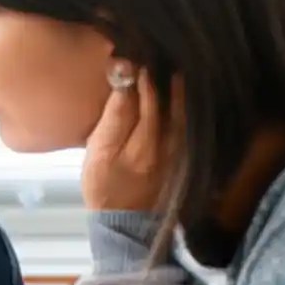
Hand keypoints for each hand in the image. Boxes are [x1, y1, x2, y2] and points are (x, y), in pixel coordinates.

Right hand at [81, 67, 183, 211]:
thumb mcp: (98, 154)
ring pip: (182, 116)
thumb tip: (124, 85)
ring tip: (175, 75)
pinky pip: (185, 128)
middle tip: (162, 61)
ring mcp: (178, 153)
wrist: (123, 223)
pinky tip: (178, 103)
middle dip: (165, 82)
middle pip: (172, 105)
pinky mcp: (182, 159)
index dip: (144, 80)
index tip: (139, 62)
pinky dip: (182, 112)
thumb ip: (114, 119)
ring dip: (178, 94)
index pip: (148, 102)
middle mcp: (168, 145)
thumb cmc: (104, 187)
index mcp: (144, 144)